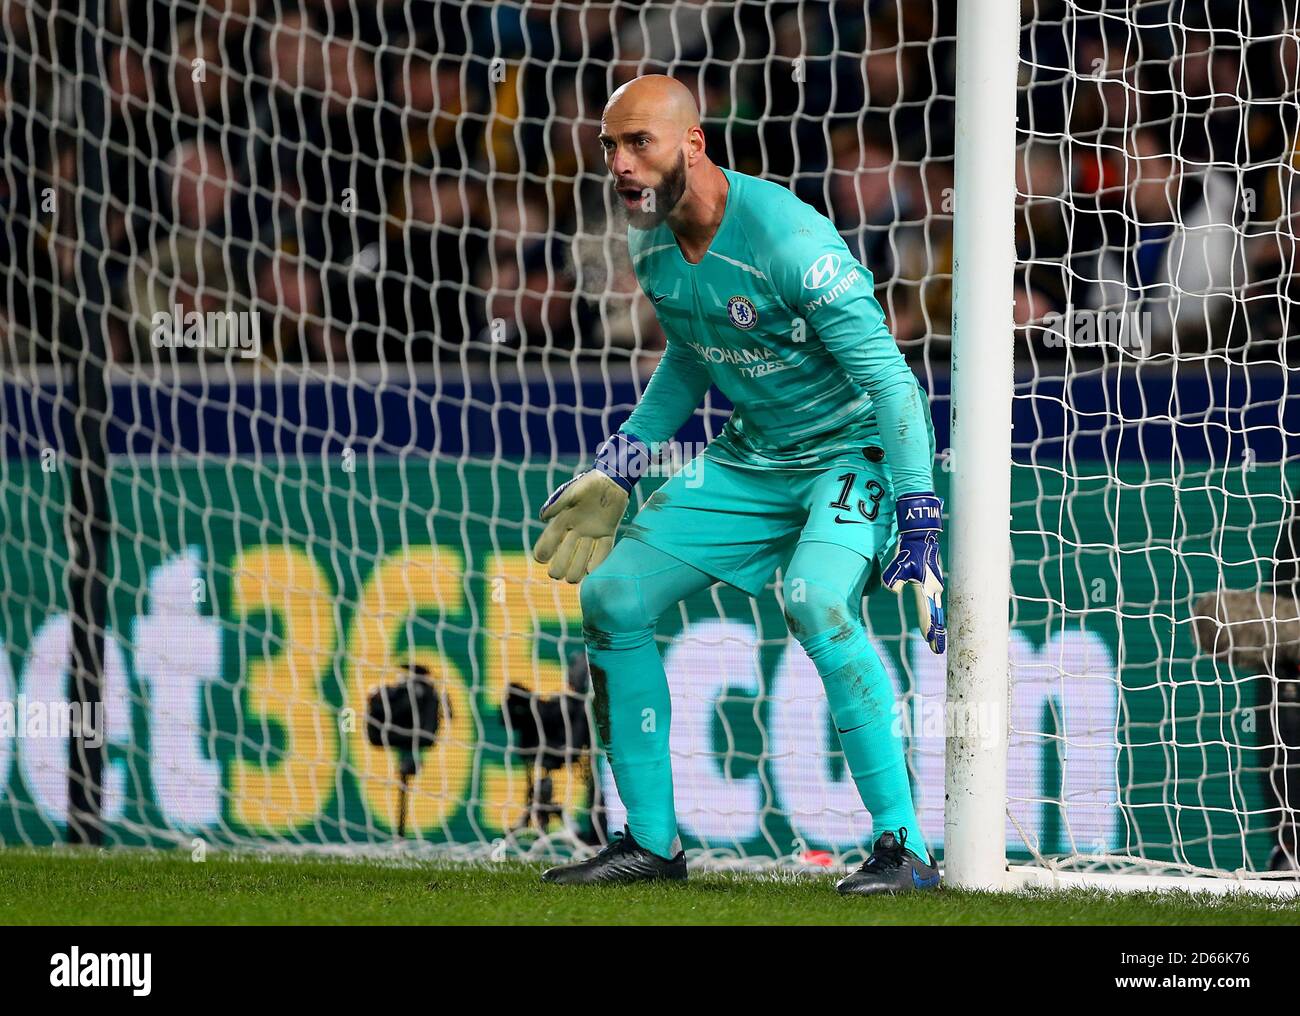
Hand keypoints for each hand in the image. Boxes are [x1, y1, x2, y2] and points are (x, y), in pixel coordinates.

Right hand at [531, 432, 648, 582]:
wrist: (611, 480)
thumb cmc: (588, 484)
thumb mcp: (571, 492)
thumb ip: (558, 504)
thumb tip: (543, 517)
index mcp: (565, 519)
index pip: (550, 538)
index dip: (544, 549)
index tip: (540, 559)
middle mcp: (577, 529)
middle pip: (565, 553)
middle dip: (559, 565)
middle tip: (556, 574)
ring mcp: (592, 533)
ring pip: (582, 556)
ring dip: (576, 567)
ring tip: (572, 578)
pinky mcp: (607, 533)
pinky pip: (603, 551)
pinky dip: (598, 562)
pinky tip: (591, 572)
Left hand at [882, 493, 945, 653]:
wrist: (921, 535)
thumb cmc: (910, 549)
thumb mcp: (899, 562)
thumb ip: (894, 577)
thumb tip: (892, 591)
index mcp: (927, 588)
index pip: (928, 613)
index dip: (929, 628)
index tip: (931, 643)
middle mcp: (934, 589)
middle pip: (936, 615)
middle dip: (937, 633)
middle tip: (937, 650)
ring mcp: (935, 585)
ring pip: (938, 610)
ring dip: (938, 625)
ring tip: (937, 640)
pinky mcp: (932, 582)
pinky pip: (935, 603)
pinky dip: (936, 615)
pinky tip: (935, 620)